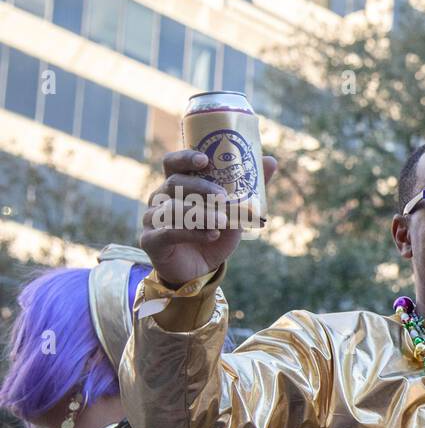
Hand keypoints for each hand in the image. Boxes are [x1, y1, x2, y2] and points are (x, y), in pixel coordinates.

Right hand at [139, 149, 276, 286]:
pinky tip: (212, 235)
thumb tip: (271, 160)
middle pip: (173, 183)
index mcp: (177, 185)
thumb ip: (249, 188)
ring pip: (171, 208)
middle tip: (221, 195)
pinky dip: (192, 233)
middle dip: (199, 187)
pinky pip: (169, 232)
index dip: (185, 158)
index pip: (173, 163)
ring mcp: (152, 218)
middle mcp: (160, 198)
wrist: (200, 269)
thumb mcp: (235, 211)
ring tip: (222, 220)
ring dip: (200, 213)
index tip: (205, 160)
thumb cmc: (214, 233)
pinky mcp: (151, 240)